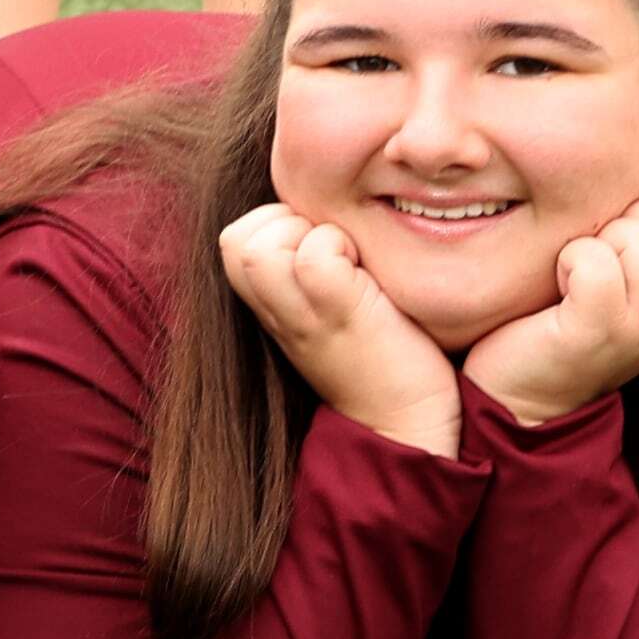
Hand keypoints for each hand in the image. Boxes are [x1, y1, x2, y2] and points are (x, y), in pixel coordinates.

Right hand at [219, 204, 460, 458]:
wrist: (406, 424)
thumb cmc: (379, 356)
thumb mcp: (326, 308)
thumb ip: (309, 267)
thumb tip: (324, 214)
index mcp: (271, 306)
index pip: (233, 239)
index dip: (273, 226)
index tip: (318, 250)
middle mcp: (276, 311)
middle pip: (233, 239)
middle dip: (283, 223)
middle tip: (333, 251)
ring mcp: (302, 314)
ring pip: (260, 245)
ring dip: (309, 233)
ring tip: (348, 260)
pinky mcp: (336, 312)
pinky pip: (316, 254)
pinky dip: (341, 246)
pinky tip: (367, 273)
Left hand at [462, 197, 638, 425]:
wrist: (517, 401)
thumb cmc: (552, 325)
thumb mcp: (607, 283)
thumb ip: (630, 242)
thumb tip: (634, 180)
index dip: (634, 215)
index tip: (599, 248)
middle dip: (617, 224)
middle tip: (581, 262)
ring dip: (594, 241)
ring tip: (570, 274)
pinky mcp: (597, 332)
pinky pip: (596, 263)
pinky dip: (568, 260)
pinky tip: (555, 285)